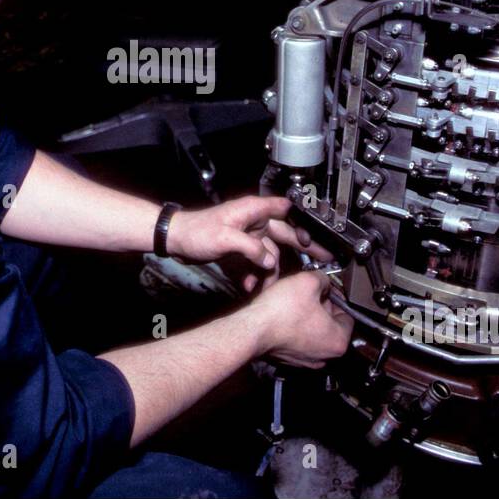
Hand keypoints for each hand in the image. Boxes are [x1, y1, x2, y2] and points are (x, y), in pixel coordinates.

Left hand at [164, 196, 333, 288]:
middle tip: (323, 259)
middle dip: (302, 249)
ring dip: (269, 272)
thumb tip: (270, 261)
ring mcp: (248, 236)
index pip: (286, 211)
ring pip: (269, 255)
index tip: (316, 238)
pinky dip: (255, 276)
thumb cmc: (196, 231)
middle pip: (285, 234)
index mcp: (253, 210)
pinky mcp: (240, 250)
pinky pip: (255, 264)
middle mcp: (254, 222)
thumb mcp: (225, 239)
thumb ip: (251, 249)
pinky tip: (250, 287)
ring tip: (266, 288)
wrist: (175, 240)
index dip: (303, 223)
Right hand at [245, 270, 353, 368]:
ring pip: (313, 331)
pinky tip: (283, 313)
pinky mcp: (287, 359)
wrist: (251, 329)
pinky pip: (297, 338)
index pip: (348, 315)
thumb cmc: (280, 312)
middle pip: (330, 324)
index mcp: (338, 342)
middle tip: (308, 292)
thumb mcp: (309, 281)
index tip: (327, 288)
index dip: (337, 296)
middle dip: (320, 305)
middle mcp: (324, 356)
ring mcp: (305, 360)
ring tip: (294, 301)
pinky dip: (292, 326)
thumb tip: (323, 280)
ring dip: (306, 315)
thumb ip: (323, 279)